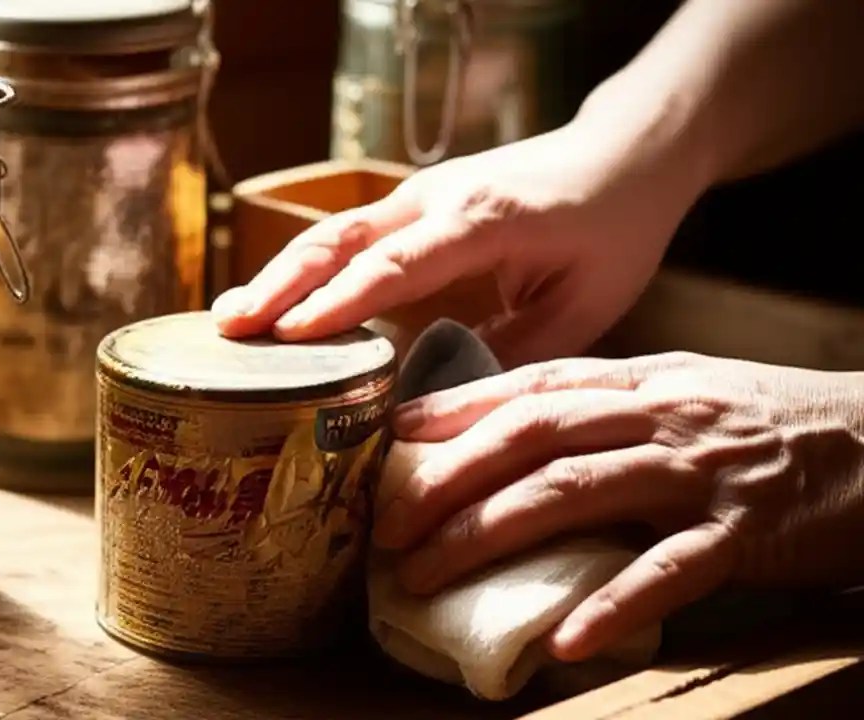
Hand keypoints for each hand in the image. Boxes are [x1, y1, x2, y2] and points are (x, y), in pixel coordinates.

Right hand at [212, 113, 708, 367]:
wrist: (624, 155)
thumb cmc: (612, 230)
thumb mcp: (583, 307)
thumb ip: (511, 354)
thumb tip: (438, 402)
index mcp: (481, 223)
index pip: (394, 266)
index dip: (338, 304)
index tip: (287, 338)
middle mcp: (437, 200)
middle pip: (342, 240)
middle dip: (281, 286)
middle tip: (229, 330)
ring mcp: (419, 195)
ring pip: (333, 233)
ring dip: (279, 275)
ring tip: (227, 319)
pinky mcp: (413, 204)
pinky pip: (350, 236)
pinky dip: (306, 268)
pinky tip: (272, 300)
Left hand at [376, 351, 863, 660]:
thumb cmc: (768, 424)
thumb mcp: (682, 396)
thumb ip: (605, 410)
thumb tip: (515, 437)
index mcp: (640, 381)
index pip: (530, 386)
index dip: (454, 408)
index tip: (390, 437)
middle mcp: (659, 415)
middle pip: (531, 437)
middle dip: (447, 482)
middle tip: (386, 528)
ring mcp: (700, 470)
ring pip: (576, 493)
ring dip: (489, 535)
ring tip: (427, 576)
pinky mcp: (746, 532)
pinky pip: (671, 569)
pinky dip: (613, 603)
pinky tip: (563, 639)